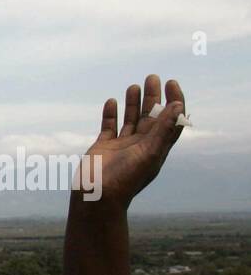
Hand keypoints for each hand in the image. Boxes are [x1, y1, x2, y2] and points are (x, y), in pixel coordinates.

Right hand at [77, 75, 185, 207]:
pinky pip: (109, 127)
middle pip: (151, 116)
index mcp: (156, 147)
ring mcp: (121, 146)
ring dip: (133, 103)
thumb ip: (163, 129)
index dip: (174, 101)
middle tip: (153, 78)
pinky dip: (110, 114)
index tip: (171, 84)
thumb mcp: (149, 153)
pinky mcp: (103, 147)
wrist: (96, 197)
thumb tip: (178, 105)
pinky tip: (111, 102)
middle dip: (153, 97)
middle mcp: (140, 145)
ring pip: (130, 119)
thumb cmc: (125, 179)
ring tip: (134, 86)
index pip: (170, 120)